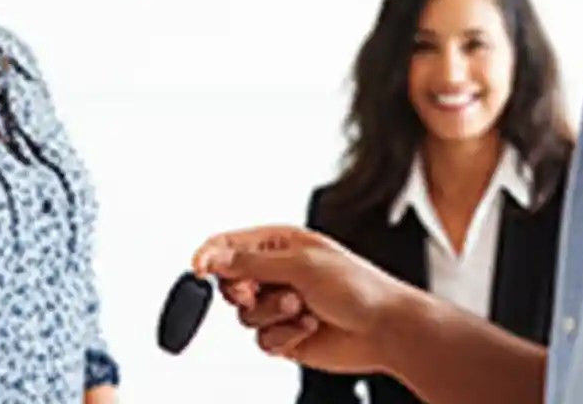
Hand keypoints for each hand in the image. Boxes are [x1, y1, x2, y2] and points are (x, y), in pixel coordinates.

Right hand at [192, 225, 411, 373]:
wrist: (384, 330)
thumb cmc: (357, 286)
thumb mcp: (300, 265)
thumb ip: (251, 262)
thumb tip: (214, 257)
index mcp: (278, 243)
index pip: (228, 244)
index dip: (208, 255)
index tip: (198, 270)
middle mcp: (275, 272)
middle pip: (230, 282)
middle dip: (244, 291)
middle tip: (260, 291)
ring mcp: (278, 304)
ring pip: (244, 314)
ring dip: (272, 314)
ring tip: (301, 308)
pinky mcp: (284, 334)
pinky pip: (261, 339)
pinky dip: (284, 335)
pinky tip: (309, 326)